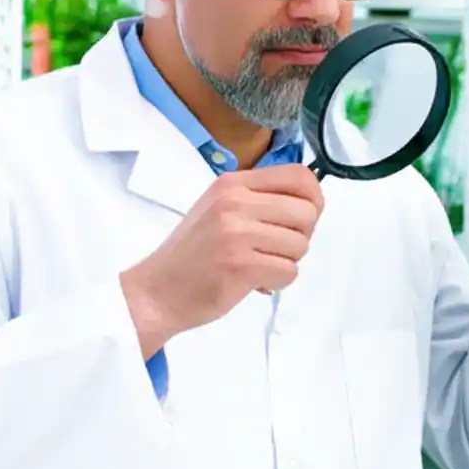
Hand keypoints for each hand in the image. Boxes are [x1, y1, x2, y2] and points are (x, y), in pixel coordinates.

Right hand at [120, 164, 323, 355]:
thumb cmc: (193, 254)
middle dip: (301, 237)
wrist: (155, 291)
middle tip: (275, 250)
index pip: (300, 176)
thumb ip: (258, 201)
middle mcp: (236, 202)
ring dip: (286, 262)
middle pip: (307, 213)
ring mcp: (237, 232)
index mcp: (233, 183)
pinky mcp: (240, 264)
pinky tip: (253, 282)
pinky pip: (288, 272)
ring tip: (258, 265)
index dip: (314, 200)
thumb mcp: (220, 209)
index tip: (301, 220)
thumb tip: (310, 205)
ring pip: (301, 245)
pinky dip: (276, 282)